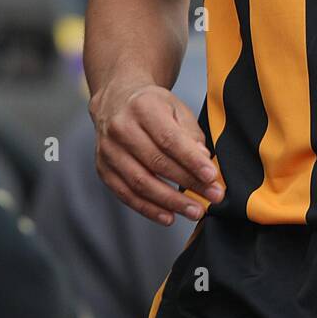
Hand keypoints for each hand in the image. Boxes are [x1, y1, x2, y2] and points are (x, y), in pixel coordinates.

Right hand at [91, 81, 224, 224]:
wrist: (116, 101)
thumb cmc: (152, 106)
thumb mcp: (176, 109)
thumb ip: (191, 134)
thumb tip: (204, 159)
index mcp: (143, 107)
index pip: (169, 139)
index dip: (191, 160)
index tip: (211, 177)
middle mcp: (121, 128)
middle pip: (156, 163)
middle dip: (188, 183)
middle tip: (212, 197)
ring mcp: (109, 150)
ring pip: (140, 182)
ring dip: (170, 202)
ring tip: (194, 210)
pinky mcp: (103, 169)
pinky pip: (126, 194)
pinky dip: (149, 209)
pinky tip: (169, 216)